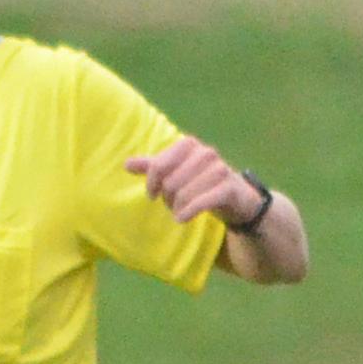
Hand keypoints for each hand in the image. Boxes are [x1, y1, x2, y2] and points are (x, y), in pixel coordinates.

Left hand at [125, 137, 257, 227]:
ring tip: (179, 212)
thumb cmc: (201, 182)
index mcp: (190, 144)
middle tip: (171, 204)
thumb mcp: (176, 172)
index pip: (159, 165)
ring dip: (177, 208)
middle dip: (167, 198)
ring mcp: (220, 169)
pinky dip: (188, 213)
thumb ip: (153, 167)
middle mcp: (206, 153)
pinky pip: (201, 202)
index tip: (152, 194)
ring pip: (184, 194)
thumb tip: (126, 164)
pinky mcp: (229, 188)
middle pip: (170, 182)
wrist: (237, 197)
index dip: (151, 183)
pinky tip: (181, 219)